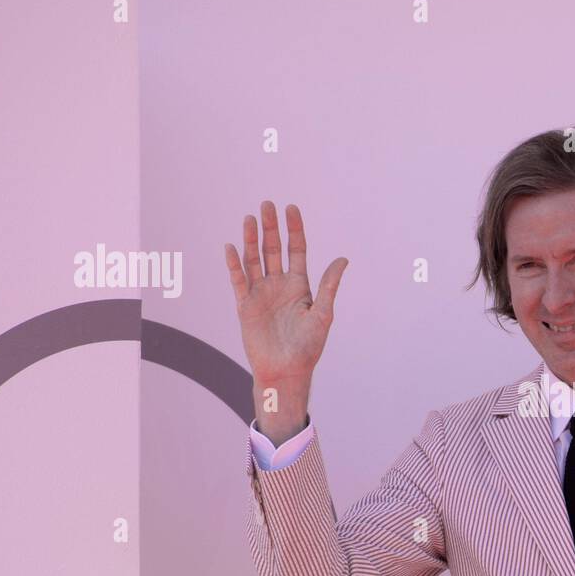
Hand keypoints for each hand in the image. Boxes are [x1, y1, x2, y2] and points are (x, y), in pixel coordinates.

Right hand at [225, 201, 347, 388]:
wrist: (285, 371)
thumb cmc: (308, 347)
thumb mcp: (323, 314)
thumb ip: (329, 286)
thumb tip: (343, 259)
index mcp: (300, 285)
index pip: (296, 250)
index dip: (294, 229)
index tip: (291, 208)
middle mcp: (279, 285)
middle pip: (274, 249)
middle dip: (270, 227)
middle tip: (267, 205)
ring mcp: (261, 293)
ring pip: (254, 260)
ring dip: (251, 240)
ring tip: (250, 218)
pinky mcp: (245, 305)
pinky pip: (238, 280)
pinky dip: (234, 264)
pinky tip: (231, 247)